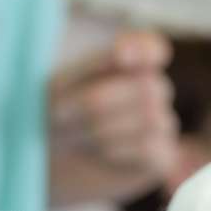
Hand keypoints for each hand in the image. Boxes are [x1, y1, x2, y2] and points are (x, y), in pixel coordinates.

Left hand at [46, 30, 177, 207]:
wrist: (49, 161)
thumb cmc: (55, 116)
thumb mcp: (63, 85)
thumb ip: (96, 64)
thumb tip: (125, 52)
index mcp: (130, 62)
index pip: (153, 48)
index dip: (143, 50)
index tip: (119, 56)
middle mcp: (151, 89)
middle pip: (148, 88)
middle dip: (99, 102)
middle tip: (60, 115)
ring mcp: (161, 123)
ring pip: (151, 119)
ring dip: (103, 129)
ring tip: (77, 136)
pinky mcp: (160, 158)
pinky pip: (150, 148)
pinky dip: (118, 151)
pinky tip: (100, 153)